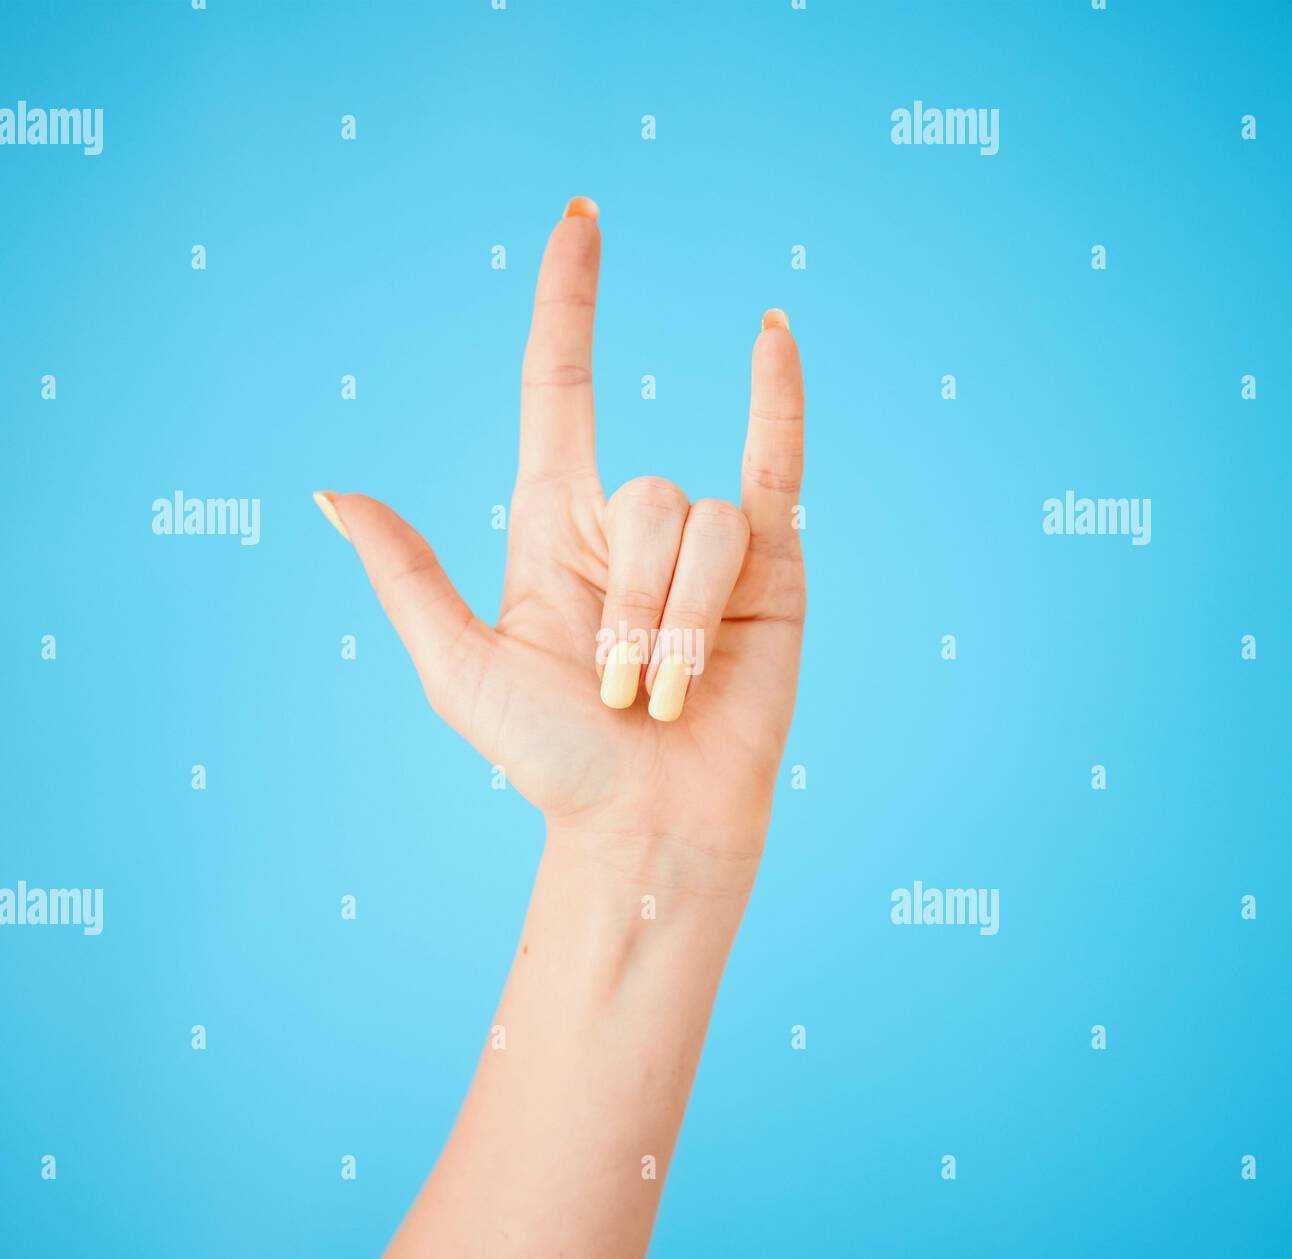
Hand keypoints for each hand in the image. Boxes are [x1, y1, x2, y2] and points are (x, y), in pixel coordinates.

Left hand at [314, 196, 804, 873]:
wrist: (648, 824)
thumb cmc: (552, 761)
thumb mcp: (461, 668)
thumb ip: (407, 574)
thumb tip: (331, 491)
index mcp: (553, 527)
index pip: (562, 386)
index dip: (570, 302)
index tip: (581, 220)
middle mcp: (628, 524)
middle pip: (641, 493)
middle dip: (631, 606)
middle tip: (618, 690)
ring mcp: (703, 543)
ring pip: (701, 521)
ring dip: (679, 624)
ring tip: (669, 696)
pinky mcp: (771, 566)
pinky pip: (776, 466)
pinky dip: (779, 402)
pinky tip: (770, 336)